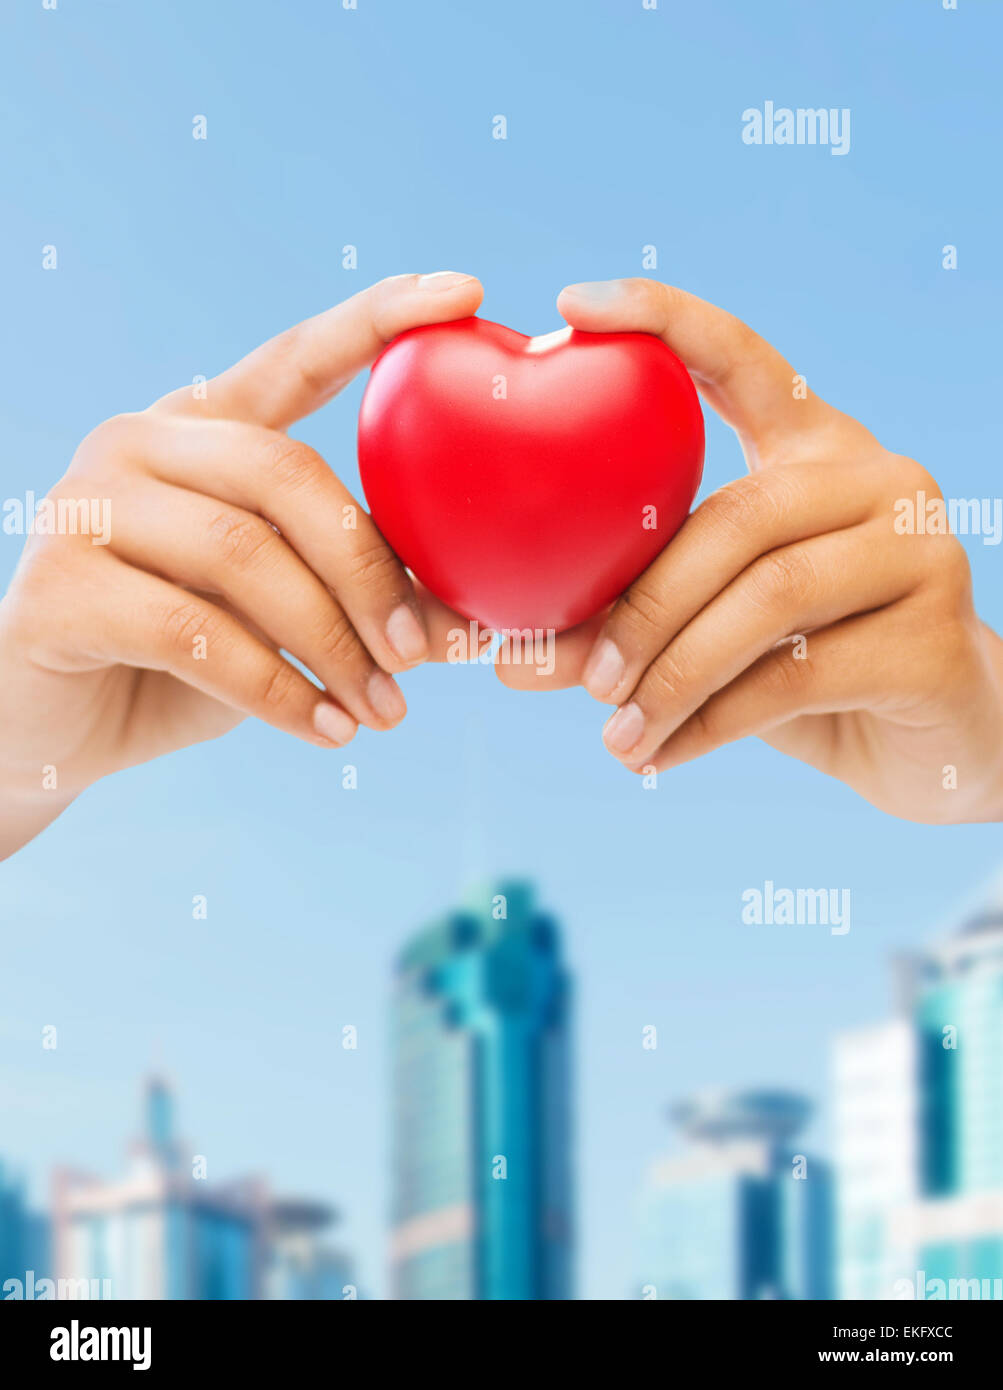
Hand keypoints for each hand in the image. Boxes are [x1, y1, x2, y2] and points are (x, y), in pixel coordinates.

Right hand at [0, 272, 481, 856]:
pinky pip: (195, 634)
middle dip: (369, 570)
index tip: (465, 293)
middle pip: (284, 472)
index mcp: (201, 427)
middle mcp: (138, 443)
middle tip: (421, 652)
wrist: (57, 731)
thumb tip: (477, 625)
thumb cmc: (185, 662)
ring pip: (243, 554)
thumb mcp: (286, 622)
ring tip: (384, 711)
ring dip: (332, 643)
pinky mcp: (58, 588)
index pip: (294, 358)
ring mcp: (87, 506)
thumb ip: (366, 604)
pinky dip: (277, 690)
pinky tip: (324, 730)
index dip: (375, 321)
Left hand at [497, 278, 1002, 824]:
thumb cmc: (808, 669)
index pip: (744, 358)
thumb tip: (506, 656)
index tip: (572, 304)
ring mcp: (919, 551)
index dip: (665, 320)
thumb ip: (624, 626)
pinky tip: (661, 755)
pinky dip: (711, 723)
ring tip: (617, 734)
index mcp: (818, 450)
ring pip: (770, 599)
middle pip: (738, 516)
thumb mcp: (712, 634)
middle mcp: (878, 480)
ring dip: (673, 674)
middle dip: (645, 605)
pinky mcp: (935, 639)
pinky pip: (799, 677)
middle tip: (584, 676)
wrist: (936, 741)